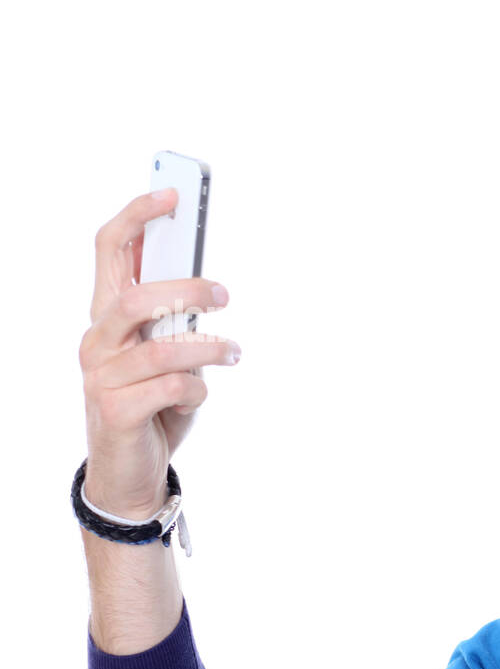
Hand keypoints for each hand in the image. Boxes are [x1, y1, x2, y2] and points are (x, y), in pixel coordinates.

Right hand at [80, 188, 240, 517]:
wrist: (130, 473)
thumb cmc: (154, 405)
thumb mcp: (166, 357)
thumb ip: (175, 324)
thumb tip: (206, 288)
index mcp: (108, 317)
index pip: (109, 250)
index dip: (137, 217)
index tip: (173, 195)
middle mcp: (97, 340)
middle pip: (137, 296)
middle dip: (186, 290)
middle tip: (223, 293)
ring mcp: (101, 376)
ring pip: (161, 347)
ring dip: (207, 348)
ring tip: (233, 352)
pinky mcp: (115, 411)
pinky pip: (171, 387)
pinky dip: (196, 391)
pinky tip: (198, 396)